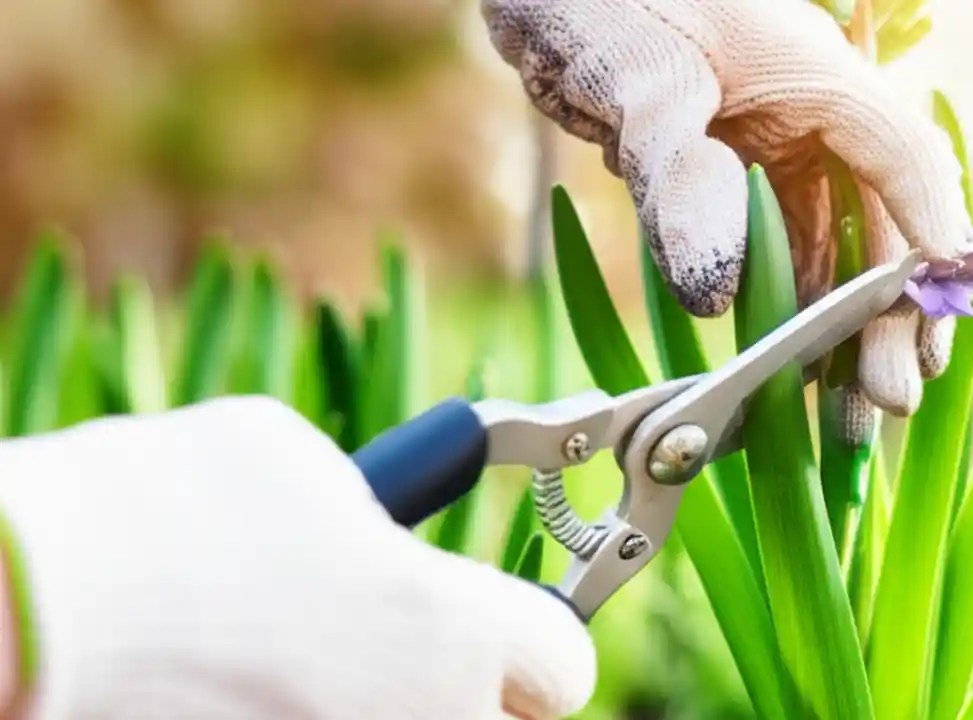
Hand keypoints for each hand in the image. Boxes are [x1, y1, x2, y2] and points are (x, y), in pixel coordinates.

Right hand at [0, 398, 594, 719]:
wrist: (25, 608)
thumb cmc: (168, 512)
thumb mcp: (300, 462)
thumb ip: (376, 511)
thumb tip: (379, 532)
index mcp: (448, 631)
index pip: (565, 667)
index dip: (543, 635)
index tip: (514, 614)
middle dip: (466, 684)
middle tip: (402, 641)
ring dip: (383, 705)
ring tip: (303, 655)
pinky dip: (309, 715)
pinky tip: (247, 683)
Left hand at [483, 0, 972, 420]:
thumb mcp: (640, 79)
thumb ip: (679, 179)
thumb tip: (714, 292)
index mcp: (814, 70)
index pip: (900, 153)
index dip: (928, 234)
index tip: (941, 312)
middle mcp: (807, 115)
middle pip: (875, 220)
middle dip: (889, 313)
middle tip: (888, 397)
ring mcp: (768, 150)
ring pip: (831, 247)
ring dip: (844, 327)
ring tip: (853, 408)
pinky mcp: (725, 180)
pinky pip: (778, 251)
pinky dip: (793, 308)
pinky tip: (801, 367)